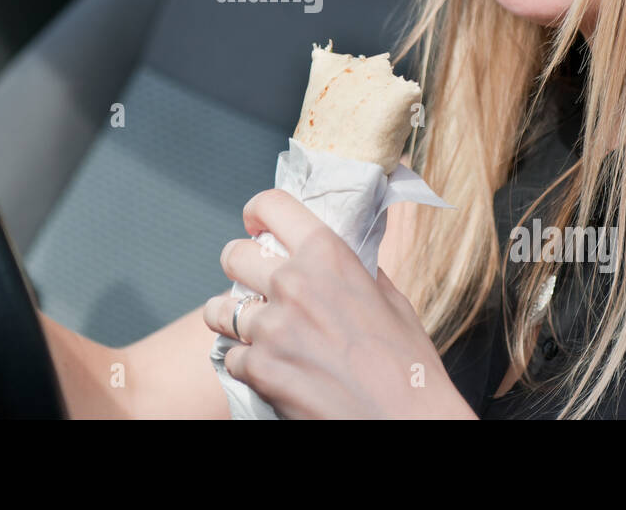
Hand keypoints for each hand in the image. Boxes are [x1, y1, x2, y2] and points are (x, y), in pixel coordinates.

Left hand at [204, 188, 476, 418]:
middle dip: (239, 267)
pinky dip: (244, 363)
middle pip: (233, 255)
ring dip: (230, 318)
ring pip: (218, 308)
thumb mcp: (391, 300)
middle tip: (252, 283)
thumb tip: (342, 261)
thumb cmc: (407, 365)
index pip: (271, 205)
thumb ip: (356, 272)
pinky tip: (268, 368)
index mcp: (327, 255)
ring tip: (250, 329)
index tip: (257, 225)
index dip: (258, 212)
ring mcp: (271, 327)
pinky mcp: (259, 369)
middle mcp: (293, 283)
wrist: (406, 420)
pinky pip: (230, 356)